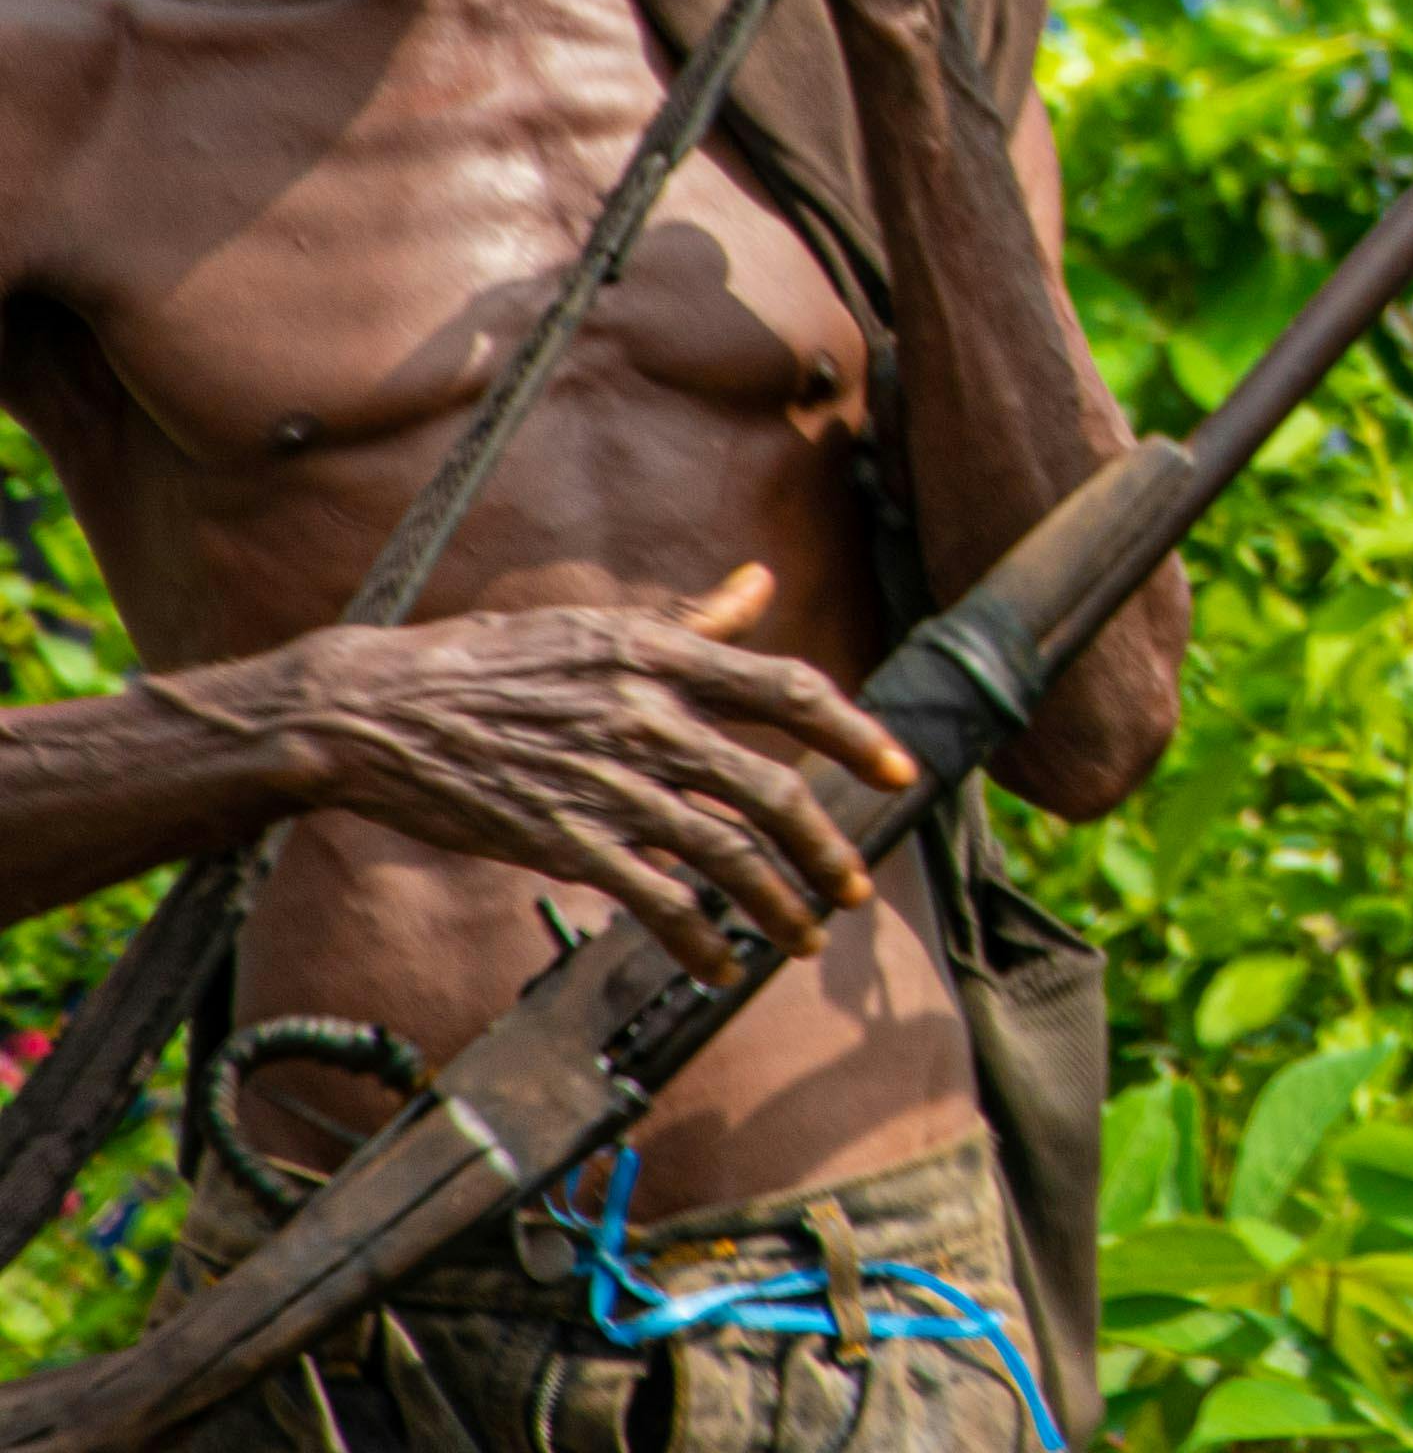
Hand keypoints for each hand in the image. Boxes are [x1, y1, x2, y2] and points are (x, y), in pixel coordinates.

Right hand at [248, 567, 925, 982]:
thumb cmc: (491, 660)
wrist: (377, 712)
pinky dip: (699, 939)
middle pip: (770, 788)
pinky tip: (720, 964)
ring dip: (777, 905)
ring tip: (805, 937)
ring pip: (724, 854)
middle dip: (827, 848)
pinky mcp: (561, 840)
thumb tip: (762, 582)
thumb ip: (692, 617)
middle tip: (853, 887)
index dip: (856, 732)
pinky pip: (653, 900)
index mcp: (660, 654)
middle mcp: (645, 716)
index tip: (901, 770)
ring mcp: (605, 782)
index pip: (788, 690)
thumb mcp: (597, 622)